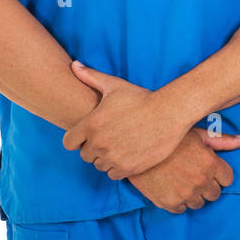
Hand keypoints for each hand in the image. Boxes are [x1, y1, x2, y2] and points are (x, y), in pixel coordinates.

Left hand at [63, 60, 239, 179]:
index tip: (90, 135)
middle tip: (111, 138)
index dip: (78, 139)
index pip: (69, 143)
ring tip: (122, 145)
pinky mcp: (128, 168)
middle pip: (85, 155)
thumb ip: (90, 77)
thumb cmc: (142, 98)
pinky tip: (129, 154)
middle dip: (94, 148)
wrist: (171, 112)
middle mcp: (99, 143)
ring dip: (107, 158)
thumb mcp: (115, 86)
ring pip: (99, 165)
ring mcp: (114, 157)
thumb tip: (73, 65)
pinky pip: (113, 174)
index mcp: (91, 124)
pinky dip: (119, 167)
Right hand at [128, 127, 239, 212]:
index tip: (209, 168)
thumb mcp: (198, 134)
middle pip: (215, 194)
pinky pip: (182, 209)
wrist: (137, 147)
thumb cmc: (170, 138)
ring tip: (183, 181)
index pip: (228, 179)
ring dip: (194, 195)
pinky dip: (179, 201)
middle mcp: (200, 181)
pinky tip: (172, 188)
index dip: (219, 174)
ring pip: (199, 203)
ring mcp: (185, 194)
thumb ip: (223, 140)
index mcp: (210, 164)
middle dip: (208, 185)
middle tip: (195, 175)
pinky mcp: (169, 203)